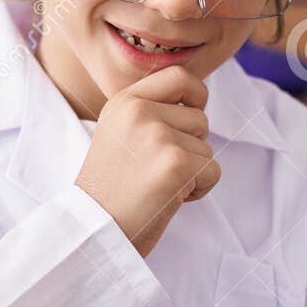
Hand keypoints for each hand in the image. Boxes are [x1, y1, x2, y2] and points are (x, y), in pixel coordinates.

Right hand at [73, 66, 219, 257]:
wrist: (93, 230)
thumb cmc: (110, 191)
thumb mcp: (118, 135)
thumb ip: (150, 114)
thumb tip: (196, 104)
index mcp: (124, 102)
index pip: (179, 76)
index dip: (196, 96)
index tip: (190, 118)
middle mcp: (139, 112)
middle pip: (200, 117)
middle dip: (191, 145)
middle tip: (158, 169)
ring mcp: (158, 136)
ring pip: (207, 147)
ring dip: (193, 171)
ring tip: (158, 185)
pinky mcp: (176, 164)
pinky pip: (213, 171)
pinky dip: (199, 190)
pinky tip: (168, 198)